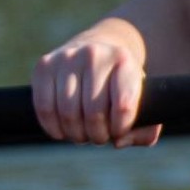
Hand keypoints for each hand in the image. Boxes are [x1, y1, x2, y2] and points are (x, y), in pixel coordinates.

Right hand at [32, 35, 160, 147]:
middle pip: (93, 112)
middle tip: (98, 138)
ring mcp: (66, 58)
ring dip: (75, 134)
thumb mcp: (144, 100)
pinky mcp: (43, 66)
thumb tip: (117, 142)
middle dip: (96, 135)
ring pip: (67, 112)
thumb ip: (145, 130)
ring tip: (81, 135)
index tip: (117, 132)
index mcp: (124, 61)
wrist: (97, 47)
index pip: (123, 105)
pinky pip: (44, 106)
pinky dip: (52, 127)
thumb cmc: (120, 83)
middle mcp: (94, 55)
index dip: (120, 128)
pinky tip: (61, 132)